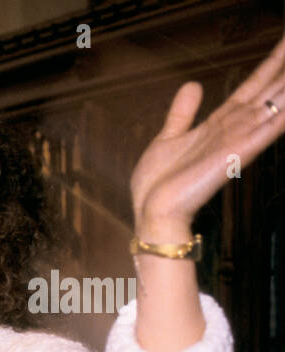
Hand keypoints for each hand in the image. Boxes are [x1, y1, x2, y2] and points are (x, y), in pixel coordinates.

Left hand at [130, 29, 284, 236]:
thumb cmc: (158, 184)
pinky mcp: (236, 155)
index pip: (252, 87)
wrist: (153, 212)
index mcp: (219, 123)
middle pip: (269, 90)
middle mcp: (233, 129)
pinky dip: (282, 117)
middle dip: (284, 68)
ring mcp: (237, 140)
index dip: (270, 65)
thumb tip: (193, 84)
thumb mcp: (167, 138)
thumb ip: (183, 112)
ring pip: (274, 105)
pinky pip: (268, 131)